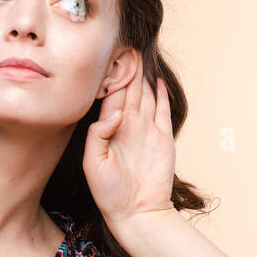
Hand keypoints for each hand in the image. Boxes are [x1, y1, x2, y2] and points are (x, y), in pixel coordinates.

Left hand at [83, 57, 177, 232]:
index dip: (109, 77)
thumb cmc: (109, 192)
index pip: (110, 96)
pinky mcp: (163, 137)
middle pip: (129, 89)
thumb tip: (115, 114)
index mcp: (109, 129)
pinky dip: (161, 94)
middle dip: (127, 68)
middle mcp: (128, 125)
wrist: (137, 212)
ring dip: (143, 76)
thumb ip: (98, 134)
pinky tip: (156, 78)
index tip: (107, 55)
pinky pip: (163, 110)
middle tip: (126, 44)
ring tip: (141, 53)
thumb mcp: (92, 163)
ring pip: (146, 95)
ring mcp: (146, 130)